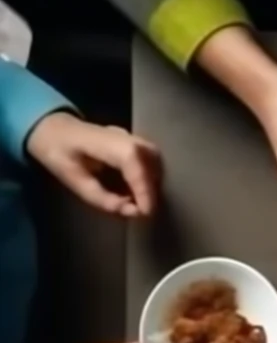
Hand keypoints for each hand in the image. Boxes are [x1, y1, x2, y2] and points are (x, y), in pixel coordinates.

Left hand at [25, 111, 160, 216]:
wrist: (54, 129)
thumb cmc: (58, 152)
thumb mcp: (72, 178)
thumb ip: (101, 197)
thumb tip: (132, 211)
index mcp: (107, 142)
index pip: (135, 164)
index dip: (144, 191)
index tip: (145, 213)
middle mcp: (126, 137)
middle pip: (152, 163)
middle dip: (150, 190)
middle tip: (140, 210)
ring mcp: (133, 138)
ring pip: (156, 162)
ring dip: (152, 184)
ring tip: (139, 201)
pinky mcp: (136, 144)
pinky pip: (151, 162)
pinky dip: (149, 179)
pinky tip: (136, 190)